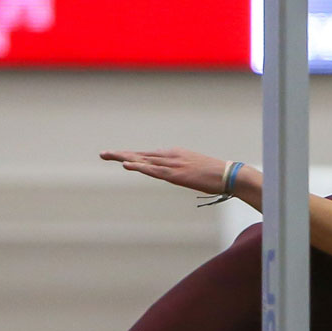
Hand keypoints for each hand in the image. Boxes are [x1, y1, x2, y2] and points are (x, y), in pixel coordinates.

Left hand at [101, 149, 255, 208]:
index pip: (148, 155)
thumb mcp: (194, 170)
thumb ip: (181, 171)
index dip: (132, 155)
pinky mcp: (176, 174)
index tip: (117, 156)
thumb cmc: (215, 174)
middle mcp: (171, 156)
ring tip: (107, 155)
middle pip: (141, 155)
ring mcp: (172, 164)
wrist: (228, 174)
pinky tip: (127, 165)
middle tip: (103, 153)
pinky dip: (139, 167)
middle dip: (121, 154)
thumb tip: (176, 177)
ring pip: (143, 161)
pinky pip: (153, 171)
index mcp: (175, 154)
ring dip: (124, 158)